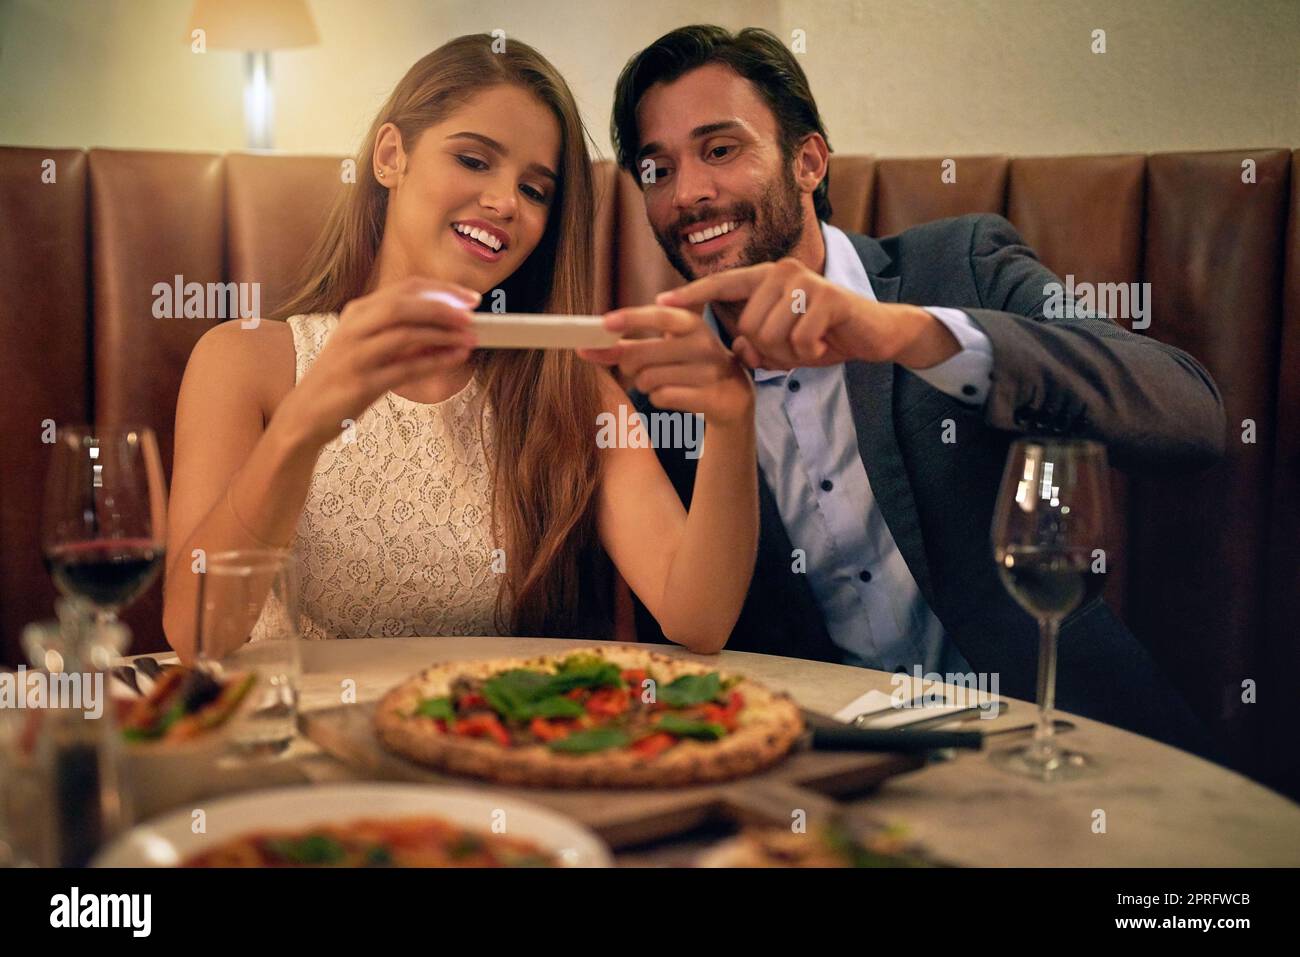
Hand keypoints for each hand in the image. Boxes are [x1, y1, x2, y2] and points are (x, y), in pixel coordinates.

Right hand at [277, 277, 479, 448]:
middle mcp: (355, 328)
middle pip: (404, 304)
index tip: (470, 298)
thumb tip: (446, 327)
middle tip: (472, 316)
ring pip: (405, 333)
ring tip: (470, 339)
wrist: (306, 415)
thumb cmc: (342, 378)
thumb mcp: (367, 345)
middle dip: (444, 307)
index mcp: (358, 312)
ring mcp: (356, 355)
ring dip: (444, 335)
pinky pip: (406, 368)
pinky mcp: (361, 383)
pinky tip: (455, 358)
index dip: (442, 290)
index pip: (405, 289)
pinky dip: (435, 361)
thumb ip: (401, 333)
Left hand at [577, 306, 753, 425]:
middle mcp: (704, 343)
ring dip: (645, 384)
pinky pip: (663, 398)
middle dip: (627, 365)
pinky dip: (658, 399)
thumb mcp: (666, 346)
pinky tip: (674, 395)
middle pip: (642, 354)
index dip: (630, 318)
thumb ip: (627, 344)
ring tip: (661, 382)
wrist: (731, 395)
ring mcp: (710, 371)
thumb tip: (585, 347)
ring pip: (649, 380)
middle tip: (631, 368)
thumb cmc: (688, 365)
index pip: (659, 315)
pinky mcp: (711, 397)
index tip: (603, 324)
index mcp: (691, 323)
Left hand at [658, 258, 958, 370]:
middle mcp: (781, 272)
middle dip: (767, 348)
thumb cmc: (822, 336)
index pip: (721, 285)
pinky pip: (799, 339)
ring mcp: (805, 281)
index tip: (658, 304)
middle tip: (793, 347)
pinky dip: (809, 351)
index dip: (690, 296)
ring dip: (789, 352)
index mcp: (765, 279)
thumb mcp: (782, 343)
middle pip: (747, 325)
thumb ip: (755, 343)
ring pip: (770, 334)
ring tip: (809, 342)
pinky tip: (823, 343)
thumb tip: (735, 349)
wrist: (872, 334)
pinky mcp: (828, 297)